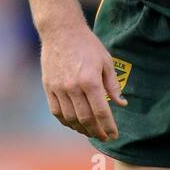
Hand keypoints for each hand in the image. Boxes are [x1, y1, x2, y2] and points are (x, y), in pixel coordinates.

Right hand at [40, 21, 127, 141]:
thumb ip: (113, 85)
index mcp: (90, 81)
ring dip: (81, 129)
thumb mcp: (106, 62)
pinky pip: (57, 111)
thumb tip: (122, 104)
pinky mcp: (48, 87)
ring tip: (90, 132)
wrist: (61, 31)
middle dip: (96, 132)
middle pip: (85, 119)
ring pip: (70, 118)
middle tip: (104, 138)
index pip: (101, 112)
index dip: (108, 127)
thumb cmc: (87, 45)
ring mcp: (59, 88)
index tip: (114, 135)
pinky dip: (66, 122)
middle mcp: (73, 87)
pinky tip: (74, 124)